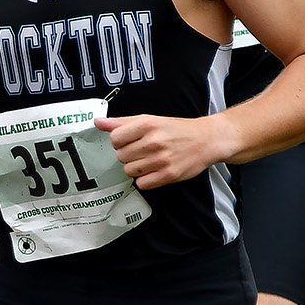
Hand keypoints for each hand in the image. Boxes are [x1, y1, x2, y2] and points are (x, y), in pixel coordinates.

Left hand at [96, 114, 232, 189]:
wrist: (206, 140)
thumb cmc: (176, 129)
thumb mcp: (150, 120)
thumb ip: (122, 122)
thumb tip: (98, 122)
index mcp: (147, 125)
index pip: (115, 138)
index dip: (119, 142)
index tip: (129, 141)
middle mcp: (153, 142)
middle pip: (120, 156)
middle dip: (128, 155)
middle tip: (142, 151)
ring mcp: (161, 160)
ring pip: (129, 171)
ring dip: (136, 168)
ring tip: (149, 160)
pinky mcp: (168, 175)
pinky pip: (142, 184)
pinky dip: (145, 180)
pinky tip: (154, 171)